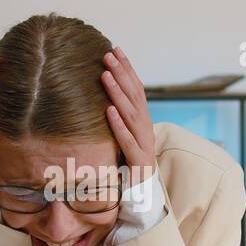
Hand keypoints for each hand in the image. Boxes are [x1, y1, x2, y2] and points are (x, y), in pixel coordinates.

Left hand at [101, 47, 155, 184]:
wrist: (143, 196)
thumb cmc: (128, 165)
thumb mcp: (123, 137)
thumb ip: (117, 118)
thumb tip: (99, 94)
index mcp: (143, 121)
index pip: (137, 89)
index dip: (127, 69)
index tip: (115, 49)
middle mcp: (146, 129)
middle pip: (135, 97)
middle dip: (122, 74)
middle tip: (107, 55)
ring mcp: (144, 145)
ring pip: (132, 115)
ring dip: (118, 94)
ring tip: (105, 76)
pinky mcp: (139, 162)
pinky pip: (127, 142)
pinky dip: (118, 126)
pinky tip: (108, 112)